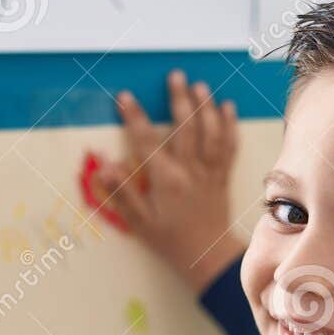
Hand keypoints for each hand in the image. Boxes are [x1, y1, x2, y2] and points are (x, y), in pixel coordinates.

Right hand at [92, 70, 246, 293]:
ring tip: (199, 85)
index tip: (124, 97)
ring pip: (210, 133)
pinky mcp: (223, 176)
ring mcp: (209, 172)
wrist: (207, 258)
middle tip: (174, 76)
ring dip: (205, 107)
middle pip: (185, 128)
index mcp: (166, 181)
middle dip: (179, 100)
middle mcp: (190, 172)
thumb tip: (104, 166)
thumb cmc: (170, 241)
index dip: (134, 118)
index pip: (146, 142)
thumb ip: (122, 192)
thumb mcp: (140, 222)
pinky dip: (229, 125)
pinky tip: (227, 107)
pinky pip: (228, 146)